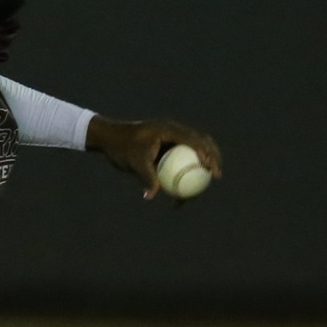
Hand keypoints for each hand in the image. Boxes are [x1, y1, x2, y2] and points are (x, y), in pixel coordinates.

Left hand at [86, 116, 221, 200]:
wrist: (109, 139)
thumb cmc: (121, 147)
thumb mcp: (134, 162)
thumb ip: (146, 177)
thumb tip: (151, 196)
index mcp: (169, 129)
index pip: (194, 140)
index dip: (207, 153)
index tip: (211, 169)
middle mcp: (174, 132)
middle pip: (202, 142)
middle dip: (214, 157)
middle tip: (217, 176)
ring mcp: (172, 138)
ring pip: (195, 151)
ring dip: (204, 164)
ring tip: (209, 183)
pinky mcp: (169, 147)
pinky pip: (183, 159)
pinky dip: (188, 171)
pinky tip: (187, 191)